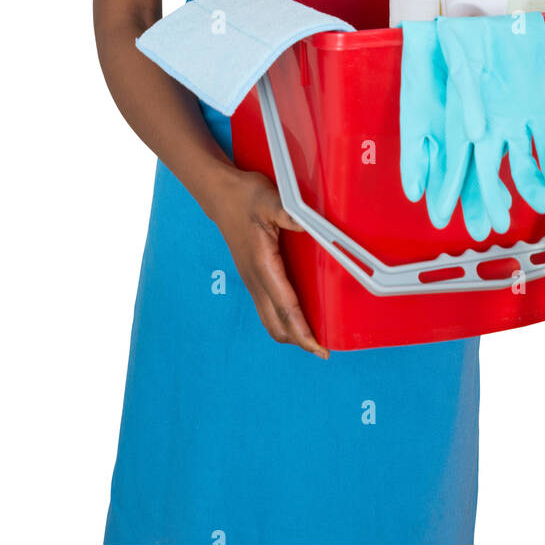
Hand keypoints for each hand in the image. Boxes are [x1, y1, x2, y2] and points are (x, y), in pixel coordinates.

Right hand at [210, 166, 329, 359]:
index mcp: (262, 265)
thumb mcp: (270, 200)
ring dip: (290, 332)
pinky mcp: (252, 275)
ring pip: (270, 319)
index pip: (286, 307)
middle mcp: (255, 278)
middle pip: (277, 324)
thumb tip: (312, 225)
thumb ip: (290, 214)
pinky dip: (283, 319)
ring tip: (314, 337)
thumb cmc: (245, 196)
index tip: (319, 350)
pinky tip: (297, 314)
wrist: (220, 194)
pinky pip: (267, 307)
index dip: (303, 332)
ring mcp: (251, 279)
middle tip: (324, 349)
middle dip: (299, 340)